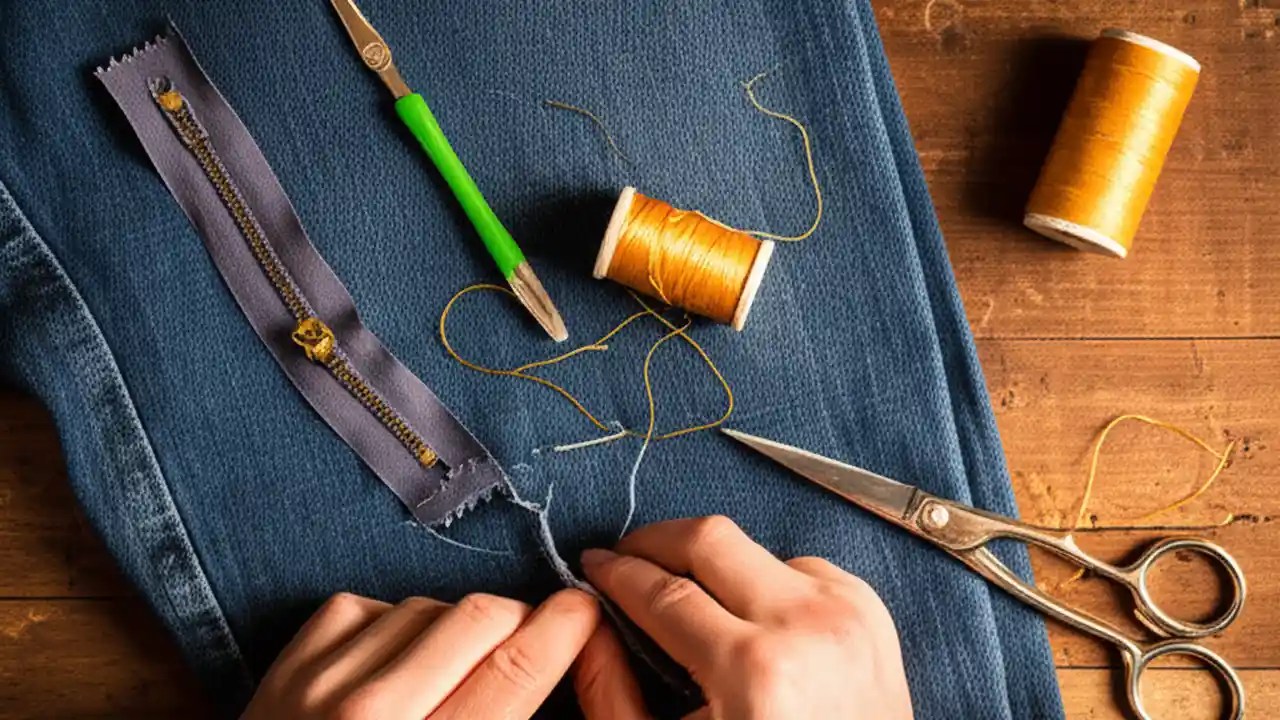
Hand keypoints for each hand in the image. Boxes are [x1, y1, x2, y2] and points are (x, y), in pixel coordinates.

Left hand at [242, 587, 609, 718]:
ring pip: (428, 605)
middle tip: (521, 648)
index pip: (515, 666)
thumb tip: (549, 663)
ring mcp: (322, 686)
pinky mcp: (288, 668)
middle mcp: (372, 717)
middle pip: (480, 615)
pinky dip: (390, 626)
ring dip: (451, 629)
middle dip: (516, 621)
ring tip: (445, 675)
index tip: (585, 612)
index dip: (566, 626)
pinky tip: (391, 665)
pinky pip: (366, 606)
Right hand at [579, 516, 913, 719]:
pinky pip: (799, 567)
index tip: (594, 564)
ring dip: (713, 565)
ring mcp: (846, 610)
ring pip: (754, 548)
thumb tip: (591, 622)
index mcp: (752, 671)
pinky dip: (765, 583)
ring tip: (689, 598)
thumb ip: (612, 693)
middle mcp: (805, 625)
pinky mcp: (870, 609)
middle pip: (710, 538)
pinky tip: (751, 619)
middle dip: (655, 540)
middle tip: (627, 556)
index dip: (617, 571)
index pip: (663, 591)